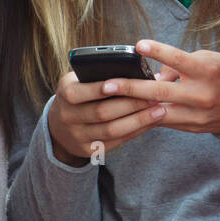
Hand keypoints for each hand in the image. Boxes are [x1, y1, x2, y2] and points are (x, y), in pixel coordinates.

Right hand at [47, 71, 166, 166]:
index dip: (102, 89)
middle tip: (155, 95)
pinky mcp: (89, 151)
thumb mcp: (78, 80)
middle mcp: (68, 117)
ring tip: (159, 110)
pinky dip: (136, 131)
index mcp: (65, 94)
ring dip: (138, 120)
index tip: (128, 82)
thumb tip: (133, 69)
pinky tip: (151, 122)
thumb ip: (98, 75)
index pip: (83, 92)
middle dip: (131, 104)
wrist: (59, 126)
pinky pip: (117, 141)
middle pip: (102, 112)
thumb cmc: (78, 94)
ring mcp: (78, 136)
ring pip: (112, 130)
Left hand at [92, 40, 219, 135]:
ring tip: (111, 102)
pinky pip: (166, 122)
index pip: (178, 59)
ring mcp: (198, 114)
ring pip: (159, 113)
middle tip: (108, 85)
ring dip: (133, 108)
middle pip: (161, 92)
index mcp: (207, 70)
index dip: (157, 51)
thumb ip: (180, 65)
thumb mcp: (208, 59)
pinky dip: (147, 116)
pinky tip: (129, 113)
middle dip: (131, 89)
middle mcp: (202, 94)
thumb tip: (155, 74)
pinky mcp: (194, 128)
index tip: (138, 45)